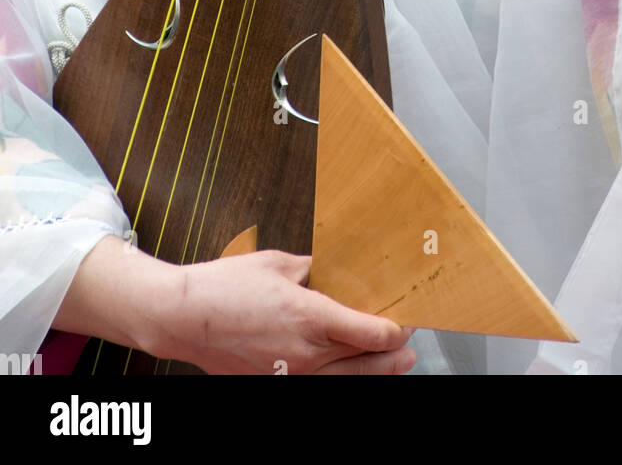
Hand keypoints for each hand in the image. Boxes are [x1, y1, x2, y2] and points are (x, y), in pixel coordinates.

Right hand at [166, 250, 416, 374]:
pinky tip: (350, 369)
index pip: (370, 332)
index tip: (409, 319)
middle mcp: (306, 352)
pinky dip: (341, 376)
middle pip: (366, 362)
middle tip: (412, 346)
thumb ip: (315, 269)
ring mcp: (291, 374)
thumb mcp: (278, 264)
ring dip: (374, 372)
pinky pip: (321, 384)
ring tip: (395, 365)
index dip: (396, 329)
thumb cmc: (225, 288)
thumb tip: (339, 269)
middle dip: (395, 355)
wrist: (183, 318)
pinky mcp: (277, 383)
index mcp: (309, 316)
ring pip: (346, 379)